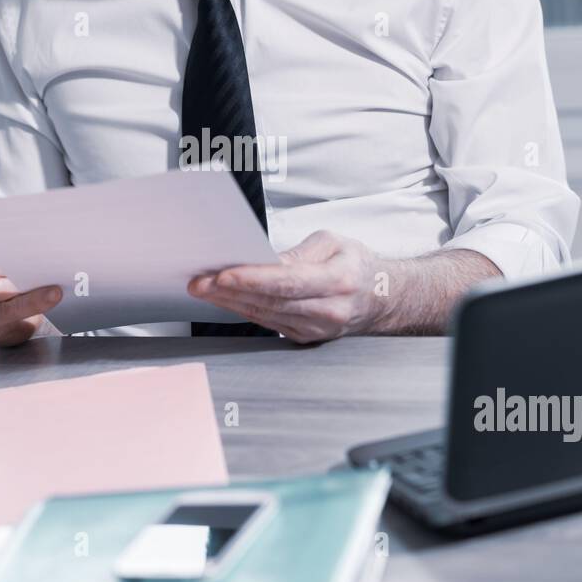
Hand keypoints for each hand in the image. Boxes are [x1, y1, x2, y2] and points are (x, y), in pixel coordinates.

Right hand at [0, 228, 62, 346]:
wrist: (0, 307)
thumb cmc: (1, 268)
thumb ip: (8, 238)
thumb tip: (36, 230)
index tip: (14, 232)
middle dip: (6, 262)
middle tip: (32, 257)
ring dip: (20, 285)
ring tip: (47, 278)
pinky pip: (6, 311)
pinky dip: (32, 302)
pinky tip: (51, 295)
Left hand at [187, 229, 387, 342]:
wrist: (382, 298)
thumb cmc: (356, 265)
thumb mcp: (334, 243)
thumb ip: (300, 253)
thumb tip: (264, 261)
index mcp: (338, 281)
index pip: (287, 282)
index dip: (253, 280)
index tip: (223, 275)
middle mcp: (328, 311)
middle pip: (269, 302)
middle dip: (229, 292)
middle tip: (199, 281)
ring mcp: (316, 330)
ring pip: (264, 316)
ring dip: (229, 303)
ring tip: (203, 288)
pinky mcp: (305, 338)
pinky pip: (267, 323)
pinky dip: (243, 310)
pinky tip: (224, 299)